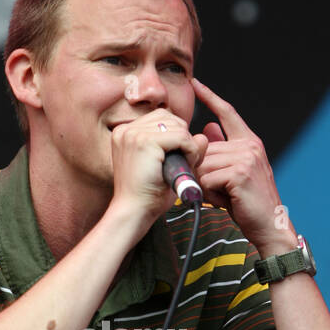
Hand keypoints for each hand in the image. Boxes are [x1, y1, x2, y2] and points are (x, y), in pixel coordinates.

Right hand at [110, 108, 208, 227]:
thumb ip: (186, 149)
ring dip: (187, 146)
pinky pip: (181, 137)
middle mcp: (127, 130)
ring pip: (177, 126)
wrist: (134, 212)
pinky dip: (190, 151)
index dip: (176, 135)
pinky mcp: (144, 142)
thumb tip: (202, 137)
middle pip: (169, 118)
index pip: (161, 118)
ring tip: (182, 166)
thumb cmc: (148, 195)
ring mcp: (133, 134)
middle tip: (182, 163)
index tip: (176, 157)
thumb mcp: (168, 167)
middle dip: (183, 138)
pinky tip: (185, 166)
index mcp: (126, 133)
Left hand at [191, 78, 294, 251]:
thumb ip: (222, 149)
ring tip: (223, 197)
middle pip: (205, 148)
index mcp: (249, 141)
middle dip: (202, 171)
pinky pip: (208, 179)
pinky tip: (226, 201)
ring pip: (203, 164)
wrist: (270, 225)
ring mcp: (246, 158)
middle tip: (218, 191)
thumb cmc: (249, 201)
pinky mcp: (240, 173)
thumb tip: (207, 127)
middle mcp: (249, 145)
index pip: (227, 113)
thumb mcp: (234, 171)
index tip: (195, 83)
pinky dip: (210, 193)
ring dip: (206, 184)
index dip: (210, 97)